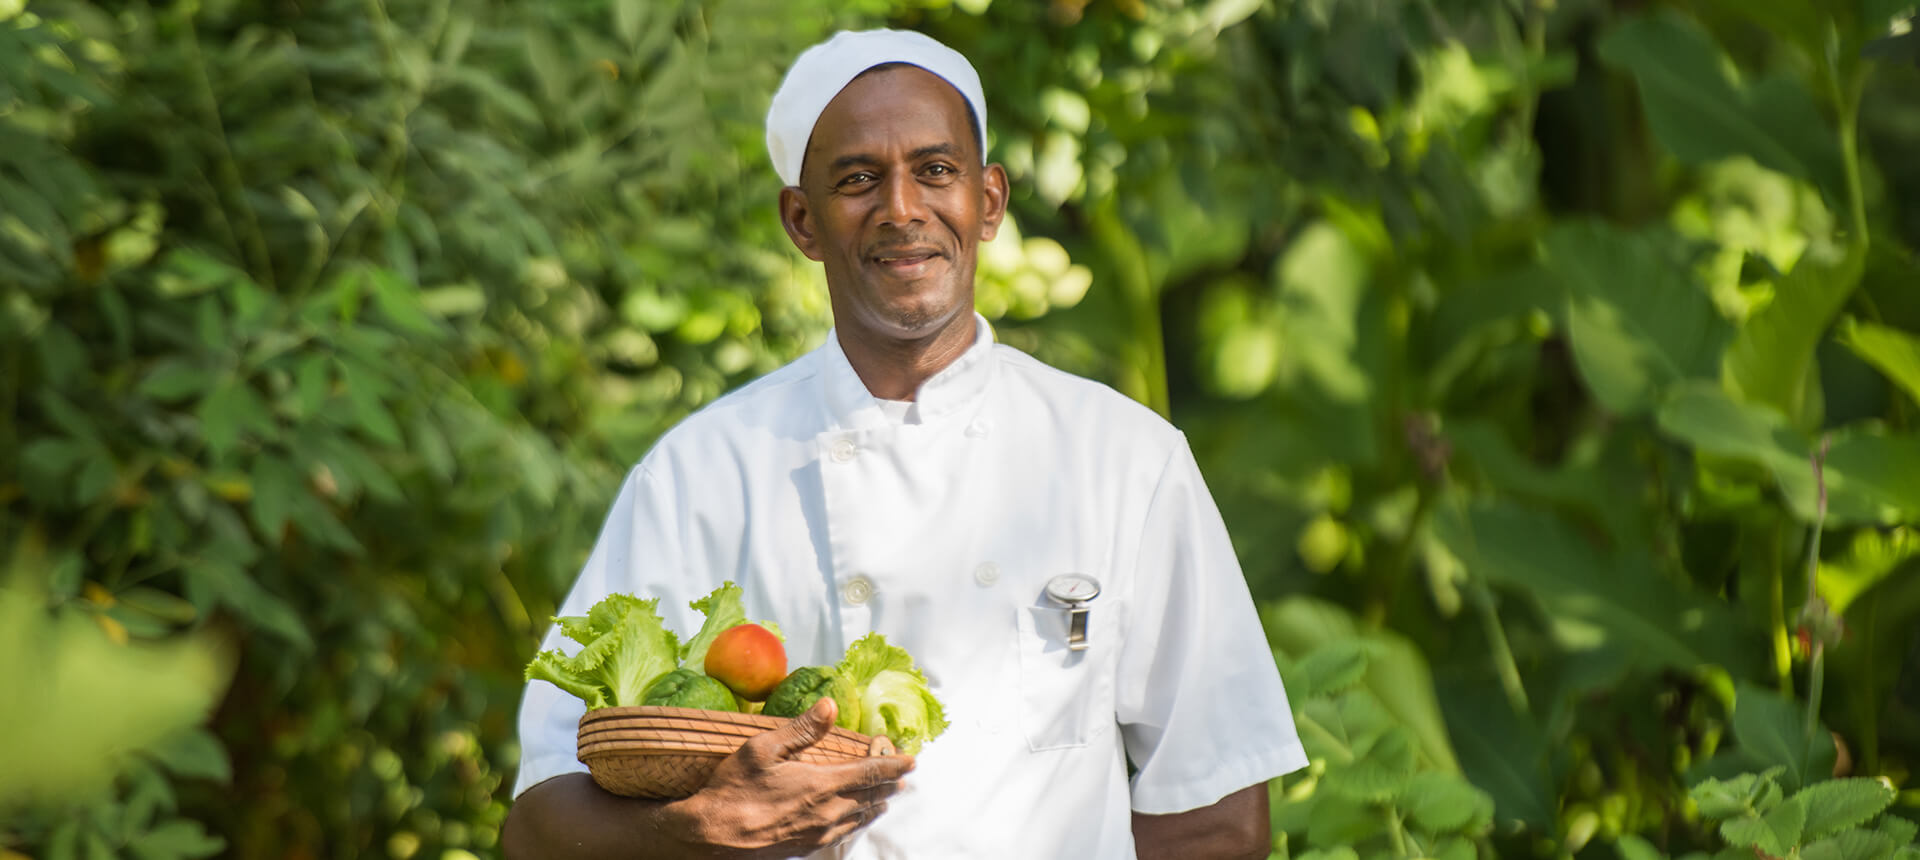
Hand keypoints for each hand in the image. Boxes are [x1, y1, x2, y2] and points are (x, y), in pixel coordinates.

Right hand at [661, 696, 914, 857]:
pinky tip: (852, 820)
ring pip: (859, 818)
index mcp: (822, 784)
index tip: (912, 760)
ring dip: (875, 805)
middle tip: (902, 777)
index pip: (870, 772)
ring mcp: (818, 833)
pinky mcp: (806, 847)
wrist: (712, 838)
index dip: (893, 765)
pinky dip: (855, 822)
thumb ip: (800, 729)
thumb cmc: (733, 790)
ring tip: (885, 798)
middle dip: (888, 785)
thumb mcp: (762, 749)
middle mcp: (828, 811)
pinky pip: (842, 833)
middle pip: (870, 798)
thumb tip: (830, 706)